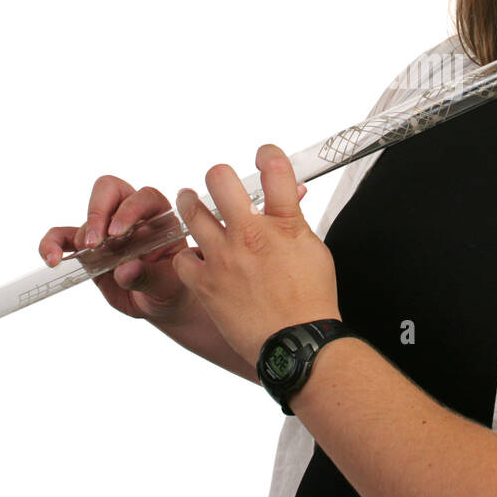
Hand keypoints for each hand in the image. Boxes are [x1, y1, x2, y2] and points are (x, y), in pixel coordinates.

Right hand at [37, 173, 306, 381]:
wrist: (212, 323)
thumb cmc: (237, 289)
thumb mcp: (250, 255)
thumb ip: (265, 216)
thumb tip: (300, 190)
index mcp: (179, 215)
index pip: (153, 195)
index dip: (144, 208)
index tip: (146, 225)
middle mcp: (143, 223)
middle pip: (119, 196)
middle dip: (112, 209)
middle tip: (114, 234)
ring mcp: (116, 238)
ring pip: (92, 212)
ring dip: (88, 222)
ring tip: (88, 246)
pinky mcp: (96, 258)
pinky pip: (67, 239)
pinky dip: (56, 241)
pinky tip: (54, 256)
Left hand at [173, 144, 338, 367]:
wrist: (297, 342)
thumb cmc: (311, 301)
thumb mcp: (314, 251)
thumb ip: (294, 222)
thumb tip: (289, 200)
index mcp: (285, 225)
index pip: (276, 169)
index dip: (268, 155)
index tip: (264, 156)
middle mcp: (252, 235)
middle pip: (221, 180)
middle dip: (218, 176)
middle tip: (218, 183)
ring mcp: (224, 258)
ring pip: (191, 211)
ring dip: (190, 203)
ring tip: (190, 202)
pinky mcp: (205, 283)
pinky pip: (182, 257)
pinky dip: (188, 255)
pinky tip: (196, 258)